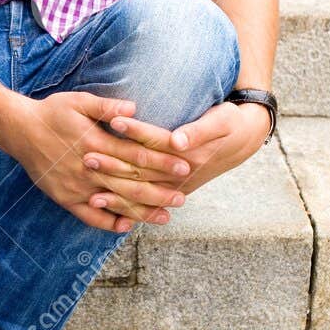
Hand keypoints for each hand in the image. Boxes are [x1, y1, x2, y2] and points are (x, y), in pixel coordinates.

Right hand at [4, 91, 194, 234]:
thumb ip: (108, 107)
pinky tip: (126, 226)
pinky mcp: (66, 199)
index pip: (137, 156)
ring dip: (142, 211)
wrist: (19, 130)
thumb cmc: (52, 112)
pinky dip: (108, 222)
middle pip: (131, 184)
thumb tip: (134, 108)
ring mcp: (78, 187)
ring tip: (164, 217)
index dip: (162, 162)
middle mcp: (89, 169)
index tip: (183, 166)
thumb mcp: (80, 101)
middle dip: (160, 191)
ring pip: (115, 203)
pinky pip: (89, 216)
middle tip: (183, 197)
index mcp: (96, 143)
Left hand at [83, 100, 270, 207]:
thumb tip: (177, 141)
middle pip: (143, 170)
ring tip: (90, 191)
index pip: (157, 142)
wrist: (241, 141)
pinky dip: (123, 207)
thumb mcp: (219, 121)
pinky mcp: (171, 192)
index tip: (114, 121)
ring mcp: (176, 187)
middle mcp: (181, 174)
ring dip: (114, 191)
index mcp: (190, 155)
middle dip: (114, 165)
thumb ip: (198, 131)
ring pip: (140, 191)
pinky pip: (143, 203)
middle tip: (88, 157)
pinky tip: (100, 208)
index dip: (136, 131)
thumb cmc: (228, 123)